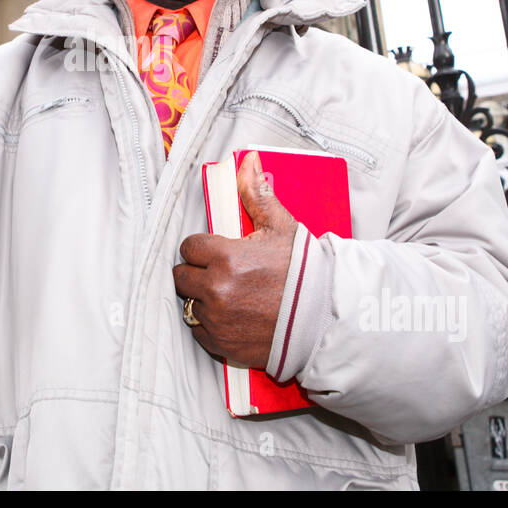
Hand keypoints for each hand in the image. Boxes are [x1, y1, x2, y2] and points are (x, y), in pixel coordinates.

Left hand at [174, 150, 299, 368]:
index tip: (215, 252)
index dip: (202, 248)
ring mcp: (218, 321)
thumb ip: (256, 194)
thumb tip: (247, 162)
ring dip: (202, 299)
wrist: (326, 317)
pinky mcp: (224, 346)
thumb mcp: (282, 227)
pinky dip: (210, 326)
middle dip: (196, 272)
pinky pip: (199, 332)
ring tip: (228, 295)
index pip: (188, 248)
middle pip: (181, 277)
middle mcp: (216, 290)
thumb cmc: (305, 271)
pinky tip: (230, 317)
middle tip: (219, 273)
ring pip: (189, 305)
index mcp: (225, 257)